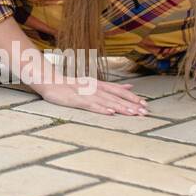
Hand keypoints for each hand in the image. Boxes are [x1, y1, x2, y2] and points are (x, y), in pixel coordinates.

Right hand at [34, 75, 149, 115]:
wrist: (50, 81)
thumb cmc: (72, 85)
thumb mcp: (95, 83)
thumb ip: (112, 86)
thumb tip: (131, 87)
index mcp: (99, 84)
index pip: (118, 91)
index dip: (132, 97)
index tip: (145, 104)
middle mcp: (94, 88)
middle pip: (115, 97)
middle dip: (130, 105)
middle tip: (144, 112)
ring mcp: (85, 93)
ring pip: (105, 101)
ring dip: (120, 108)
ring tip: (132, 113)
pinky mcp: (76, 100)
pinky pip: (90, 105)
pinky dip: (101, 109)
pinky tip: (110, 113)